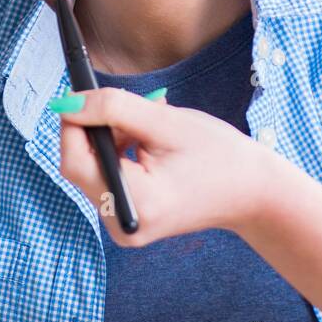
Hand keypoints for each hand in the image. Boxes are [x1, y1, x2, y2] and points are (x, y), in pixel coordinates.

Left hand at [52, 86, 285, 245]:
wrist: (252, 193)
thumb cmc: (218, 155)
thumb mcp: (165, 121)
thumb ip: (113, 109)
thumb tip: (70, 103)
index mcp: (136, 202)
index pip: (75, 162)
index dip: (72, 125)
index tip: (78, 94)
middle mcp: (122, 223)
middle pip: (81, 167)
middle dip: (96, 131)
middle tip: (126, 107)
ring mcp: (125, 226)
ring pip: (93, 171)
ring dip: (110, 141)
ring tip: (147, 127)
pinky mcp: (129, 221)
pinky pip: (107, 180)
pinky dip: (119, 156)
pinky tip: (146, 145)